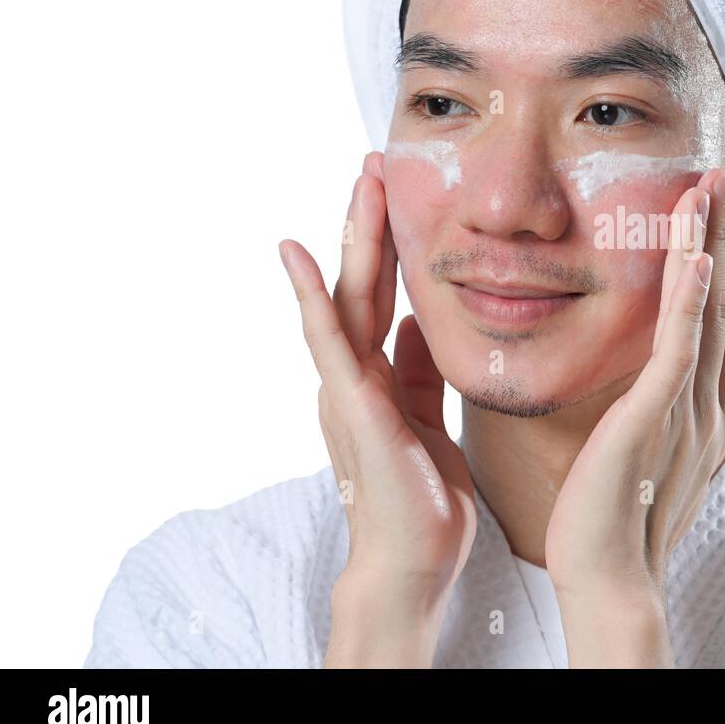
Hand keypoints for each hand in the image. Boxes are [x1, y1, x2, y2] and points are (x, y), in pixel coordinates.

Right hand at [278, 151, 475, 666]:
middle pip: (360, 284)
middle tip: (377, 163)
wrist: (413, 559)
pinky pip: (329, 343)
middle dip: (369, 223)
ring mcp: (347, 388)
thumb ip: (418, 371)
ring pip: (346, 298)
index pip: (381, 296)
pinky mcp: (351, 407)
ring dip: (352, 238)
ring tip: (359, 181)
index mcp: (375, 376)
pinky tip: (298, 256)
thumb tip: (419, 324)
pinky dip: (312, 298)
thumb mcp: (426, 417)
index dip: (388, 245)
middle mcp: (354, 374)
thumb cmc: (422, 496)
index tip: (398, 194)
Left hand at [544, 167, 724, 665]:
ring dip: (711, 247)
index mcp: (705, 413)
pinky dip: (690, 301)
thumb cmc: (619, 522)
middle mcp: (708, 405)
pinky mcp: (654, 418)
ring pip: (709, 314)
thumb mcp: (650, 458)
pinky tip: (694, 258)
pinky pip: (678, 349)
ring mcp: (687, 410)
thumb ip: (660, 419)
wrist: (611, 581)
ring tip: (713, 191)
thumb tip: (655, 394)